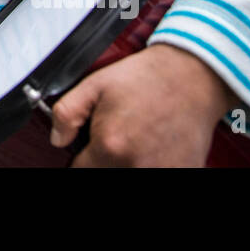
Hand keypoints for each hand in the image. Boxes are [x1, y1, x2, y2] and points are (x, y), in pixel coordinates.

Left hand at [50, 43, 233, 165]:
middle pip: (105, 175)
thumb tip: (57, 138)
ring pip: (130, 176)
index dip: (82, 159)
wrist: (193, 74)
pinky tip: (155, 148)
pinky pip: (158, 174)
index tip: (89, 149)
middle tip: (117, 139)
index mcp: (109, 145)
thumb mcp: (95, 84)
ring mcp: (161, 172)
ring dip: (128, 164)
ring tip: (137, 141)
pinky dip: (153, 164)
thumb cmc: (148, 77)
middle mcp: (135, 165)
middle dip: (104, 160)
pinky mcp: (183, 172)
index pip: (80, 171)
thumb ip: (67, 113)